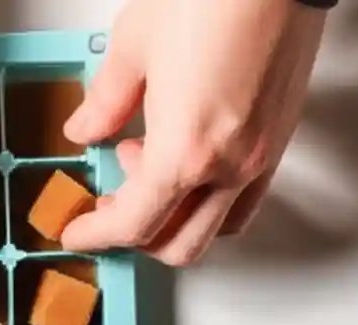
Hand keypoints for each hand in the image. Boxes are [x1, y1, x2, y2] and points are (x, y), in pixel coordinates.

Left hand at [61, 0, 326, 265]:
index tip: (76, 232)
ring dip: (178, 218)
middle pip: (180, 244)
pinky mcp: (281, 139)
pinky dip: (210, 197)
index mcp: (185, 154)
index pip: (134, 225)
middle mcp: (230, 167)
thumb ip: (106, 101)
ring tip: (149, 166)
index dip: (97, 235)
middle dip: (138, 235)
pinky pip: (244, 197)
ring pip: (217, 227)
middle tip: (109, 205)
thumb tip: (85, 128)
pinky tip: (188, 154)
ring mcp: (262, 157)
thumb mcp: (134, 46)